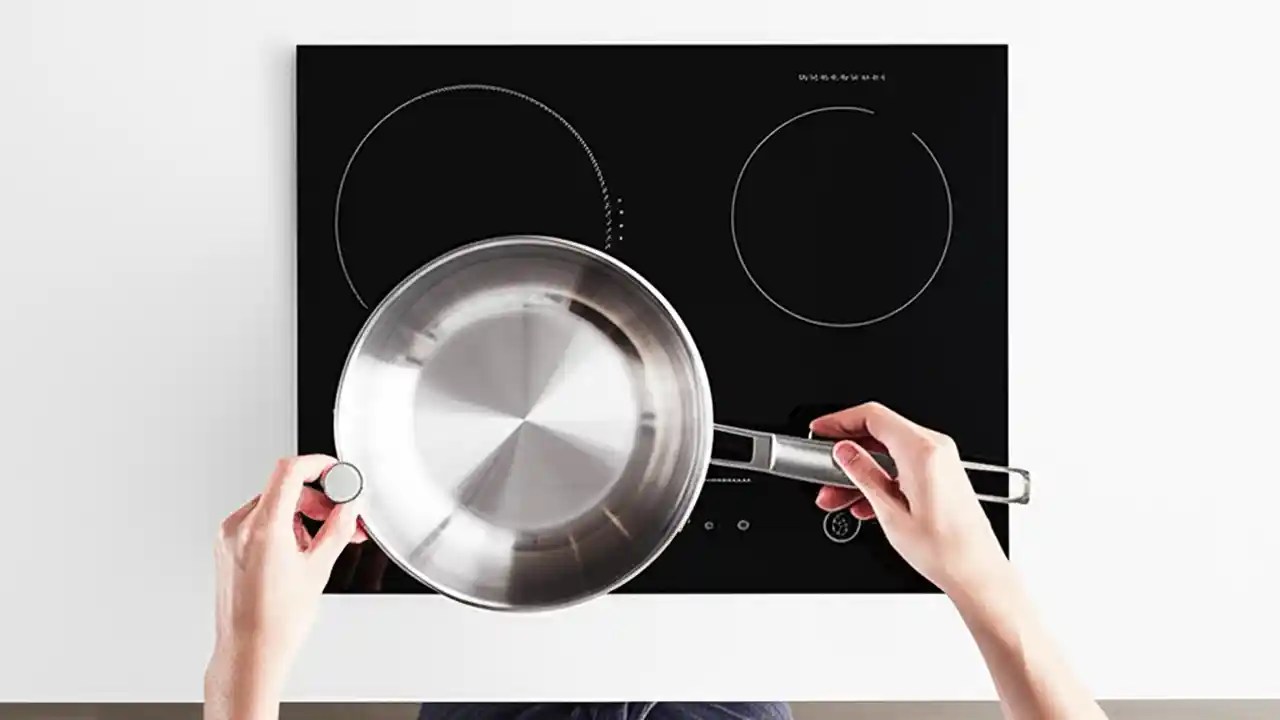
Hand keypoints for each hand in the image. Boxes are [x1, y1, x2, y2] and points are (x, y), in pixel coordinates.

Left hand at [207, 455, 365, 707]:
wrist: (250, 652)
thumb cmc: (276, 623)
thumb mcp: (318, 569)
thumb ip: (337, 529)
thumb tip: (348, 508)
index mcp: (262, 529)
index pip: (289, 471)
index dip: (317, 464)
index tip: (334, 471)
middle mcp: (239, 528)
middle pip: (283, 488)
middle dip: (316, 499)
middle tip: (340, 515)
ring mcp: (229, 537)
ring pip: (272, 505)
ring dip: (301, 514)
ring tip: (319, 543)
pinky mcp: (226, 547)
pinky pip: (258, 521)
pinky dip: (283, 526)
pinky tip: (298, 550)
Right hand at [810, 402, 1009, 595]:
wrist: (977, 572)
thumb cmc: (946, 550)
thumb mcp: (890, 513)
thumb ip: (863, 474)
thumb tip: (844, 452)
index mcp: (922, 451)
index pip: (872, 416)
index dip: (840, 421)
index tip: (821, 431)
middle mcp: (935, 449)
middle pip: (879, 433)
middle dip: (847, 454)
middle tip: (824, 473)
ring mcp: (940, 461)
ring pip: (888, 453)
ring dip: (860, 472)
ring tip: (838, 498)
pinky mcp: (941, 474)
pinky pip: (902, 465)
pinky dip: (880, 479)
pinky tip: (863, 504)